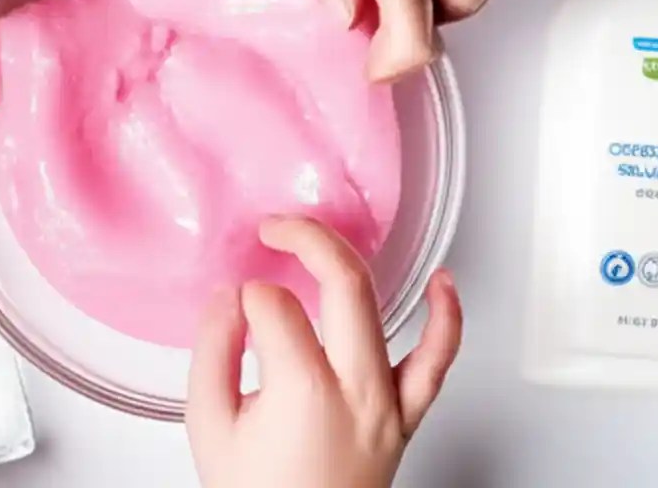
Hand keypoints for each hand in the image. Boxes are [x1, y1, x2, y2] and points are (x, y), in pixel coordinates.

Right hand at [186, 217, 462, 487]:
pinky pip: (439, 362)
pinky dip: (447, 317)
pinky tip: (443, 282)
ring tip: (323, 237)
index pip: (275, 305)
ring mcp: (388, 402)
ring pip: (384, 309)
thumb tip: (227, 299)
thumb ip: (214, 353)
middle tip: (274, 229)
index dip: (248, 295)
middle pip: (342, 284)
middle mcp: (356, 389)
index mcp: (303, 391)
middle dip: (303, 239)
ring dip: (353, 261)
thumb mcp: (210, 428)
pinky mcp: (405, 416)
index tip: (234, 307)